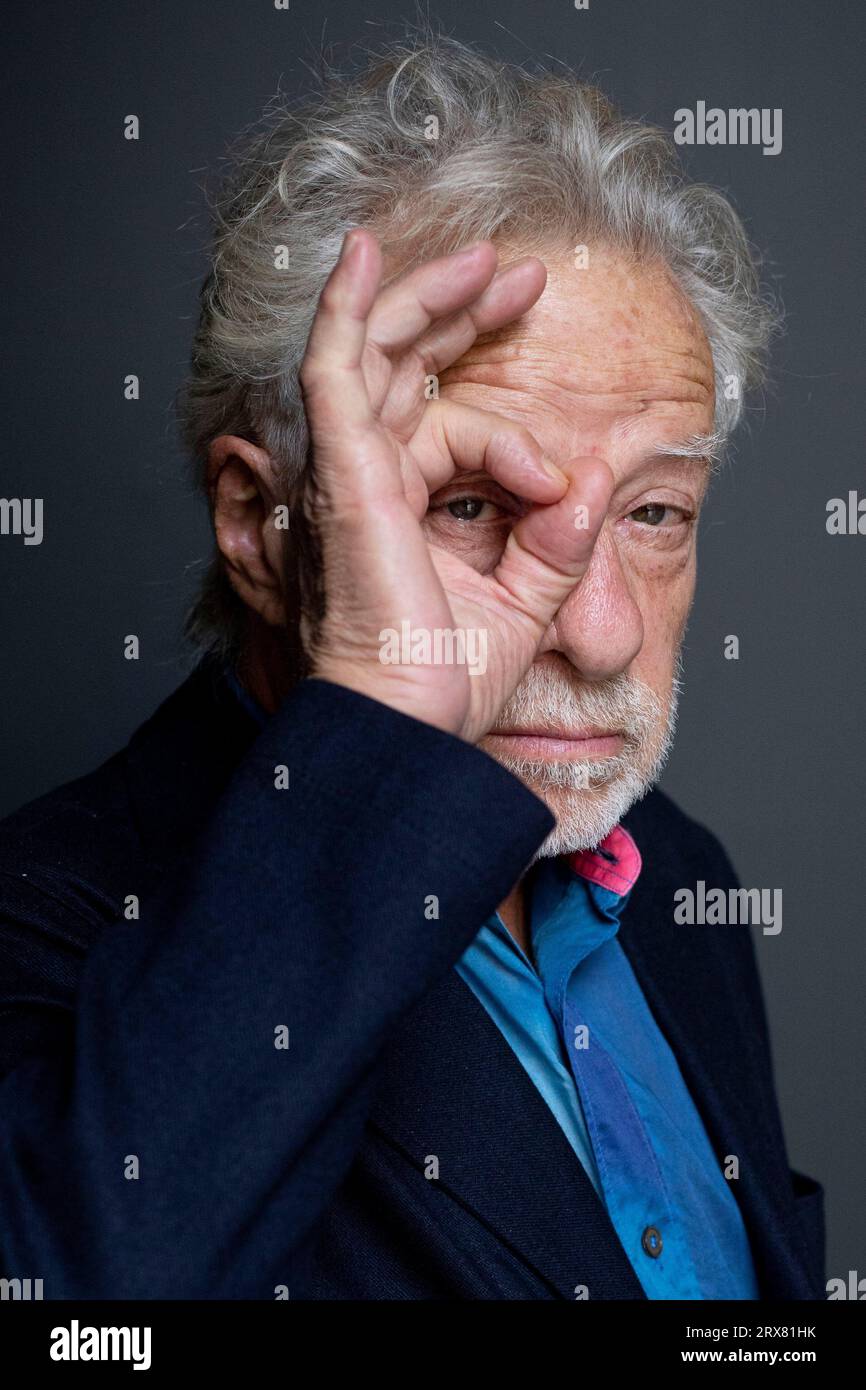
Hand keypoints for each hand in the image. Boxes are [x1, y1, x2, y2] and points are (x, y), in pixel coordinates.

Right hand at [296, 228, 612, 741]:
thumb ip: (555, 541)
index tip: (568, 469)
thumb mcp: (524, 601)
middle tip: (525, 277)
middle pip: (405, 367)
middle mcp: (364, 480)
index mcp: (399, 507)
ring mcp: (348, 471)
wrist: (406, 726)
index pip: (446, 427)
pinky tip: (362, 253)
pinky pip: (335, 369)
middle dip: (463, 314)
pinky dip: (345, 308)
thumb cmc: (442, 680)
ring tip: (489, 260)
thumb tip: (588, 484)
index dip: (511, 425)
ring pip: (377, 353)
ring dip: (429, 297)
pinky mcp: (343, 471)